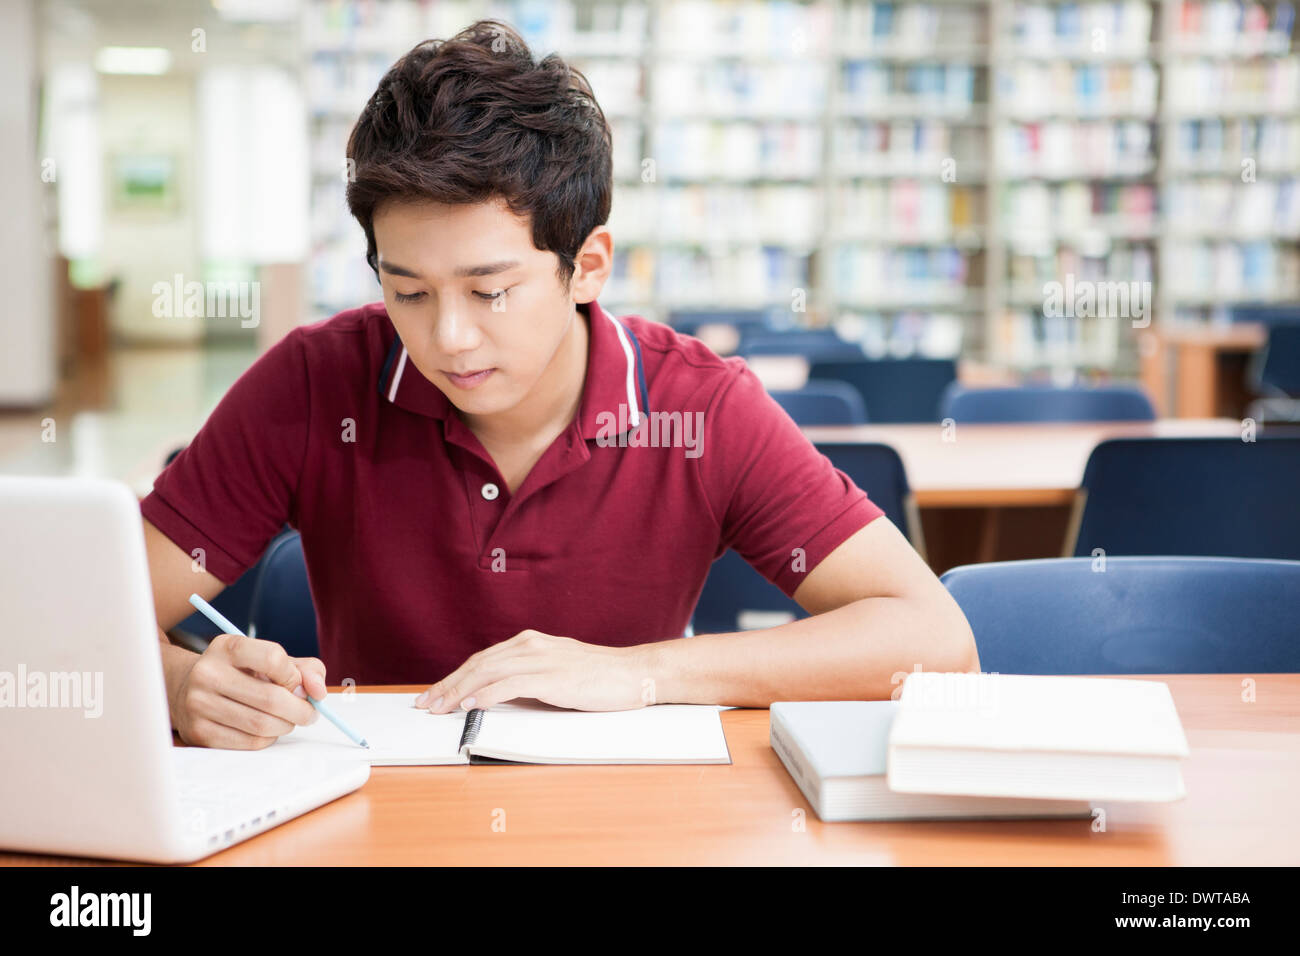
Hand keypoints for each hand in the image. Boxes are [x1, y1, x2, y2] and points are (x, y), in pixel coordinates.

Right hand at [168, 633, 326, 748]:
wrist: (185, 688)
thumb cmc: (240, 673)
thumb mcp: (268, 660)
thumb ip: (305, 669)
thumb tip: (319, 691)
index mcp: (228, 647)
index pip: (274, 658)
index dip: (295, 676)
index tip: (298, 684)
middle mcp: (208, 673)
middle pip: (271, 698)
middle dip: (301, 710)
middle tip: (309, 713)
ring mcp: (200, 704)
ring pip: (262, 724)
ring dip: (286, 725)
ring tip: (288, 720)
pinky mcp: (199, 732)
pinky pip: (250, 742)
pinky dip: (269, 738)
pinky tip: (267, 729)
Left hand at [415, 630, 657, 712]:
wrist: (634, 673)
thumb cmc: (600, 677)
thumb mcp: (557, 672)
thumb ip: (528, 679)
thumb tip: (497, 697)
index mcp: (530, 643)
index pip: (482, 659)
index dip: (454, 676)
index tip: (435, 693)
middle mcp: (530, 645)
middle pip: (478, 664)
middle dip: (447, 684)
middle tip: (426, 703)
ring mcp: (540, 659)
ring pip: (487, 673)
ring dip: (458, 692)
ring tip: (439, 708)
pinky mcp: (551, 677)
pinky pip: (509, 685)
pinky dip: (485, 694)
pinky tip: (470, 704)